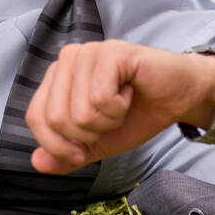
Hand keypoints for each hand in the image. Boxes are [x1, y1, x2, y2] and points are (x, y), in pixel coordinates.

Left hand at [25, 41, 214, 172]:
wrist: (179, 99)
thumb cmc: (137, 114)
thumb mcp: (97, 143)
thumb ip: (66, 154)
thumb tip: (36, 162)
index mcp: (57, 77)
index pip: (36, 117)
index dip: (57, 145)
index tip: (83, 151)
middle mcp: (68, 59)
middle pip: (56, 118)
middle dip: (88, 134)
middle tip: (111, 119)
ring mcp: (88, 52)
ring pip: (79, 112)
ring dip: (108, 120)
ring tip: (122, 103)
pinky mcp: (111, 52)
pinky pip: (101, 98)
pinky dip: (120, 108)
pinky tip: (131, 92)